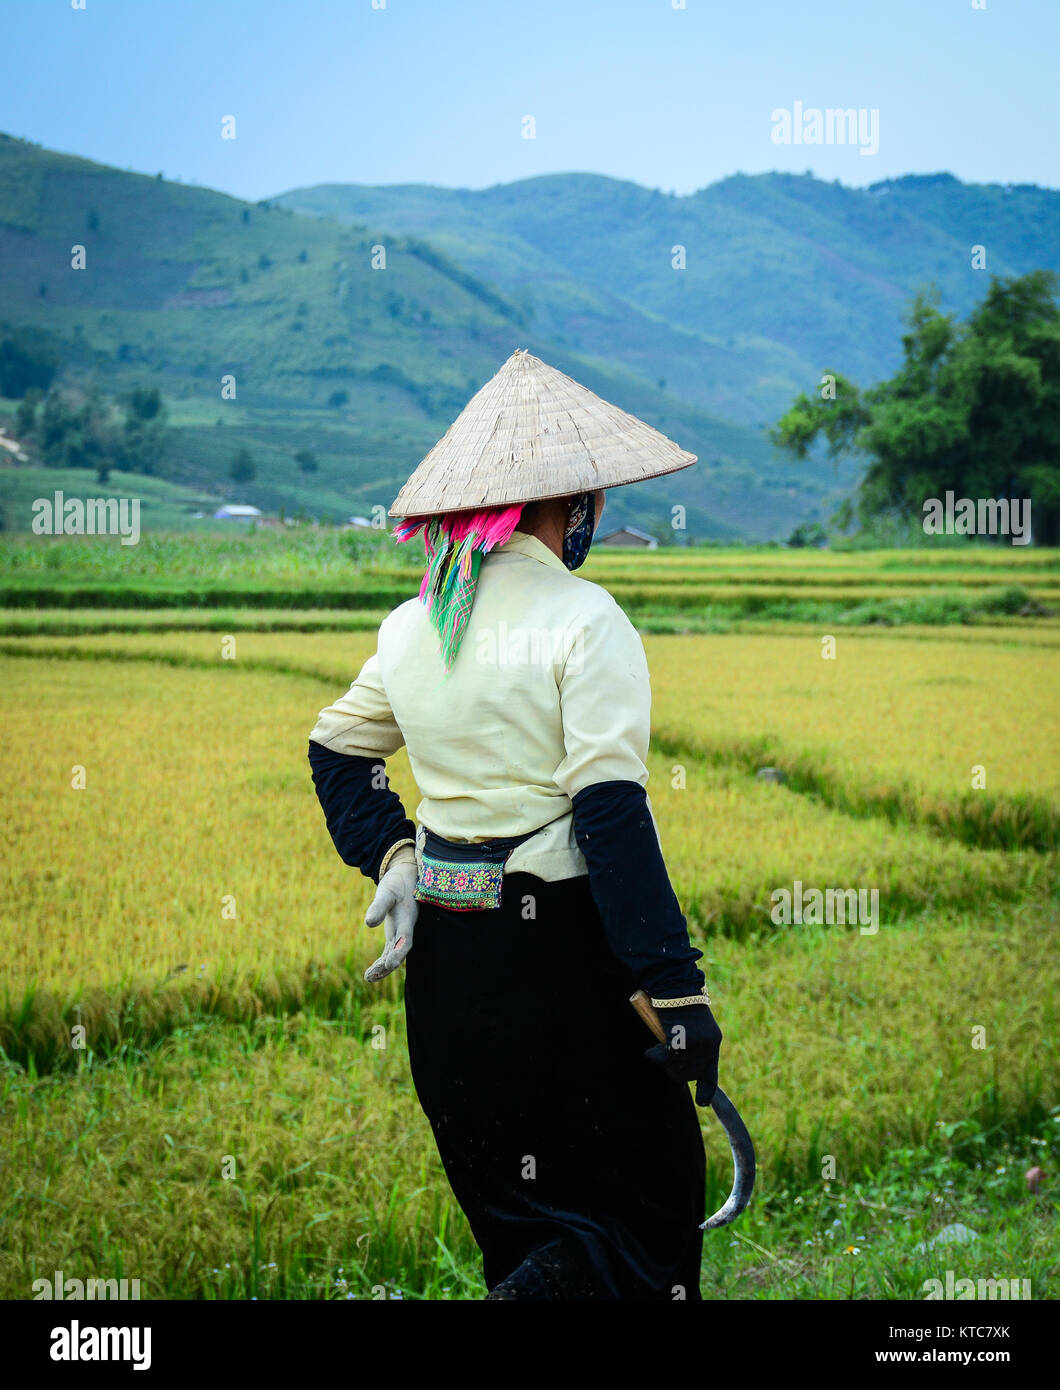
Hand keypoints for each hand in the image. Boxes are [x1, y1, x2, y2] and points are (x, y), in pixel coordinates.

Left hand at [363, 846, 417, 982]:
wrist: (406, 876)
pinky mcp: (395, 934)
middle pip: (400, 951)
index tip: (389, 964)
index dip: (398, 952)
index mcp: (407, 918)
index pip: (404, 939)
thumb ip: (379, 906)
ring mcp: (401, 932)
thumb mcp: (387, 891)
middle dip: (388, 964)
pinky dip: (382, 962)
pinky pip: (389, 951)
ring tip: (368, 978)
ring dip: (383, 967)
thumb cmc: (397, 882)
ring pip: (394, 954)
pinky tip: (371, 973)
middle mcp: (406, 928)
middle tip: (371, 976)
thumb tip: (368, 923)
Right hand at [644, 1002, 722, 1106]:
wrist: (676, 986)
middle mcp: (709, 1046)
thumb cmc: (681, 1002)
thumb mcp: (694, 1025)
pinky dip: (655, 1055)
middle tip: (665, 1058)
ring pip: (676, 1069)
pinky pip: (665, 1059)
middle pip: (690, 1075)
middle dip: (675, 1071)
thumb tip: (681, 1065)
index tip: (702, 1103)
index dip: (707, 1091)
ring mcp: (696, 1046)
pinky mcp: (682, 1042)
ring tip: (660, 1049)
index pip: (711, 1073)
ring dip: (665, 1063)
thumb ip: (692, 1044)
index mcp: (714, 1042)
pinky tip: (652, 1050)